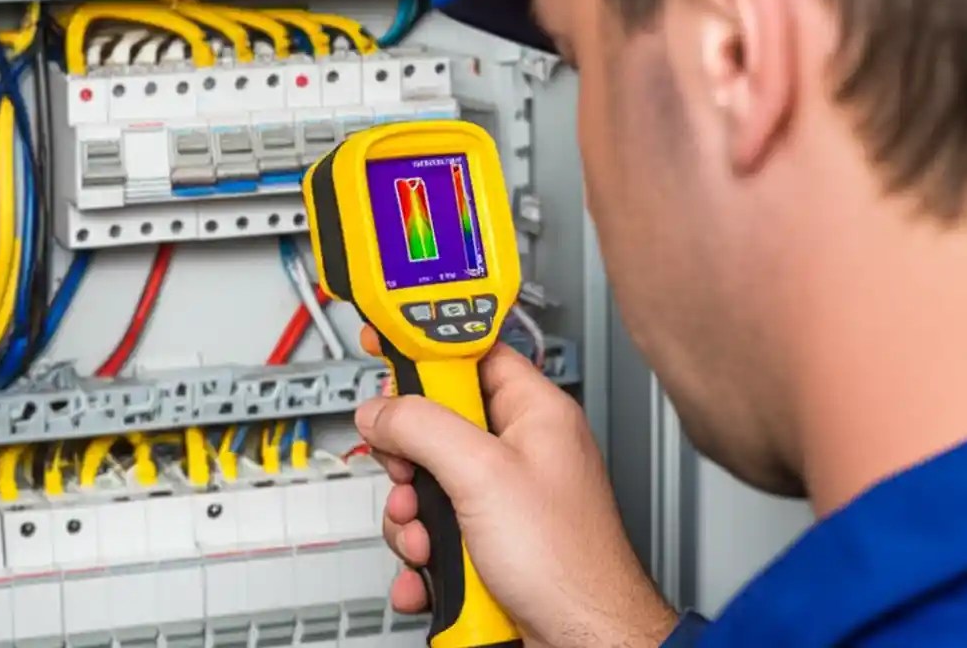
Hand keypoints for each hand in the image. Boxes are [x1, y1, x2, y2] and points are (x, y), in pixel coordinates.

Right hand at [355, 327, 676, 646]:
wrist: (585, 642)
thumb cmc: (568, 562)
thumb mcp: (482, 475)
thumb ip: (423, 428)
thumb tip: (381, 410)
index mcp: (534, 413)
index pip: (472, 354)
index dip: (428, 352)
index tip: (388, 347)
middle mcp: (521, 451)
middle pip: (436, 425)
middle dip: (410, 462)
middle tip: (411, 478)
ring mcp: (504, 500)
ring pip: (429, 486)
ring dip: (414, 520)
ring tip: (429, 541)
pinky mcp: (489, 543)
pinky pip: (436, 534)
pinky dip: (425, 557)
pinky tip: (432, 574)